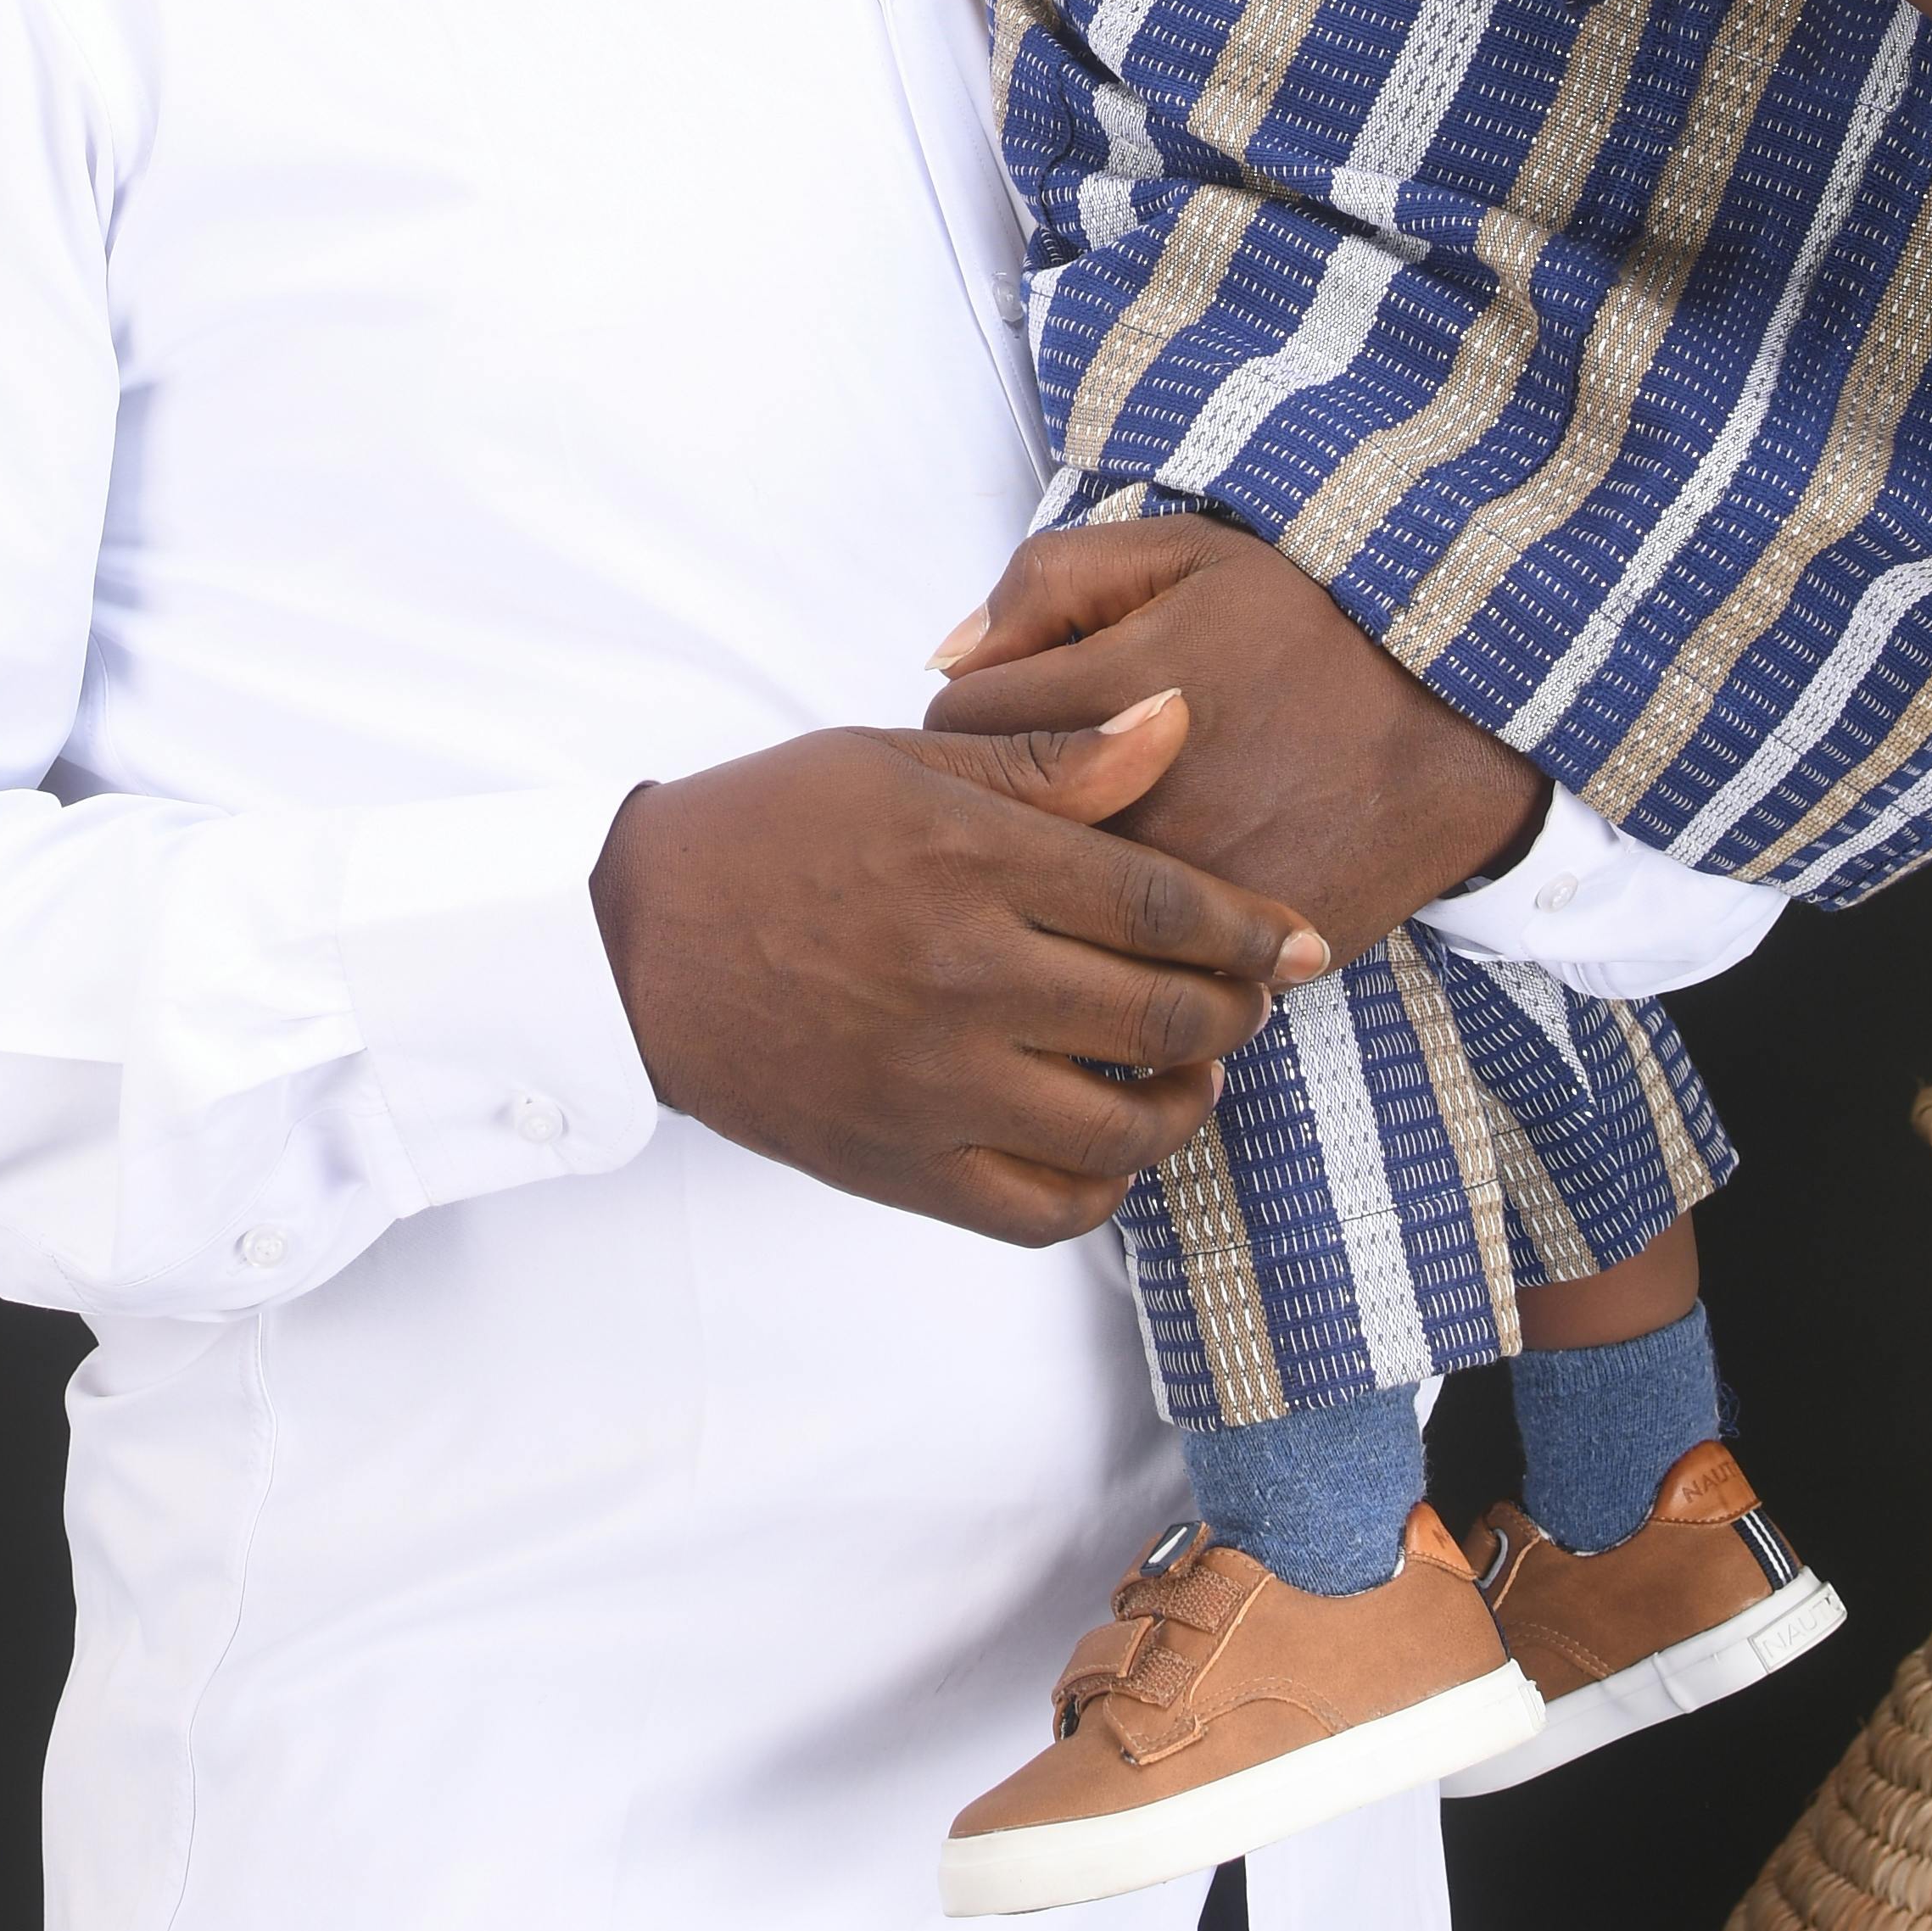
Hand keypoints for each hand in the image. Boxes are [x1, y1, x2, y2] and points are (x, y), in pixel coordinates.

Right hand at [588, 697, 1324, 1247]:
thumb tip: (1182, 719)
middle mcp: (962, 976)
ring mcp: (932, 1084)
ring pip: (1121, 1125)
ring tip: (1189, 1071)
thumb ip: (1053, 755)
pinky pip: (1044, 1212)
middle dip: (1235, 1009)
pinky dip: (1102, 1187)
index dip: (1252, 927)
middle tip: (1250, 997)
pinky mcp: (900, 1165)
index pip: (1161, 905)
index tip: (1299, 941)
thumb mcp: (907, 759)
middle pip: (1162, 1013)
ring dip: (1184, 1101)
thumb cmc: (773, 830)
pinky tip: (1106, 1142)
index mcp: (969, 859)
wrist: (632, 945)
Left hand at [920, 521, 1542, 958]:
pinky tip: (1142, 898)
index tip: (1022, 704)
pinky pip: (1124, 971)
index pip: (955, 728)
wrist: (1455, 731)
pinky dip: (1119, 943)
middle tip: (1043, 779)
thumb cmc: (1313, 630)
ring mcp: (1181, 899)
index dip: (978, 710)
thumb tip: (946, 651)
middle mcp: (1131, 809)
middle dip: (996, 806)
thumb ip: (1050, 582)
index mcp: (1108, 698)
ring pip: (1045, 910)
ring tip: (1087, 836)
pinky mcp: (1228, 963)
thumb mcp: (1187, 555)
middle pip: (987, 832)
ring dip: (1048, 880)